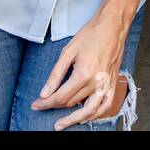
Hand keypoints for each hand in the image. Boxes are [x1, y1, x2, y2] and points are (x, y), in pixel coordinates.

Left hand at [31, 7, 129, 129]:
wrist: (112, 26)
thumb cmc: (91, 34)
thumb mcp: (68, 51)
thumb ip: (55, 74)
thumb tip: (45, 92)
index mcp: (83, 74)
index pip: (61, 97)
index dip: (46, 103)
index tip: (36, 104)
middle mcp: (96, 83)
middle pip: (72, 103)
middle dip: (55, 107)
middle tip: (43, 106)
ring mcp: (107, 85)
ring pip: (89, 111)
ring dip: (75, 119)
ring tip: (62, 123)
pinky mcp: (113, 83)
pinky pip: (105, 106)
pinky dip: (95, 115)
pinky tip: (86, 117)